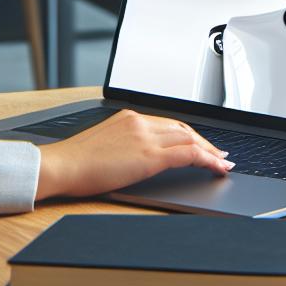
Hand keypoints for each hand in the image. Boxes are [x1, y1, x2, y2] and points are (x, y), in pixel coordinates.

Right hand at [34, 109, 234, 200]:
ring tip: (223, 164)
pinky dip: (208, 160)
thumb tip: (136, 157)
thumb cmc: (75, 161)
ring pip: (190, 138)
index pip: (168, 123)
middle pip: (183, 128)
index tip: (200, 144)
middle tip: (219, 155)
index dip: (189, 134)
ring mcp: (145, 136)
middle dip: (205, 142)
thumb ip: (124, 145)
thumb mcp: (103, 145)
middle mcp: (139, 121)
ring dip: (211, 151)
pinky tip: (218, 168)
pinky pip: (188, 154)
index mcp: (128, 117)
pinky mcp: (149, 155)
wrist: (63, 165)